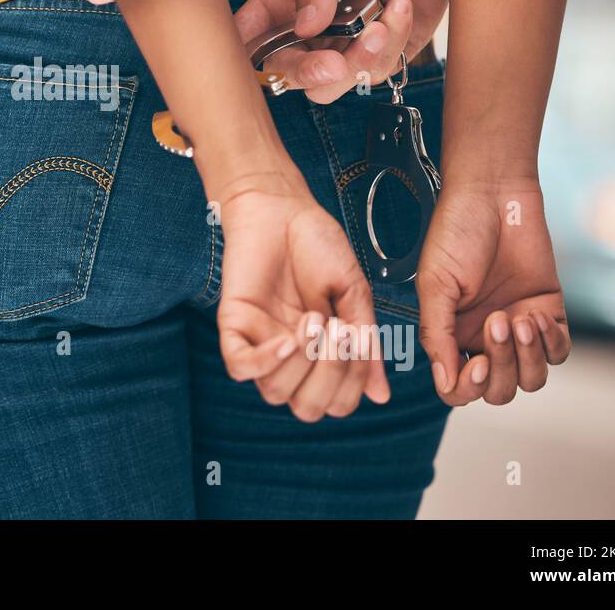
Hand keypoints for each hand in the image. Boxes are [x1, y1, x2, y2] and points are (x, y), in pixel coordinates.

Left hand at [216, 174, 390, 420]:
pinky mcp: (234, 324)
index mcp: (319, 355)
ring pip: (274, 392)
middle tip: (339, 328)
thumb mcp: (354, 296)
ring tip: (313, 317)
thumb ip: (366, 344)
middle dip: (331, 376)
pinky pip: (240, 368)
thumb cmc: (318, 246)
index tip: (360, 337)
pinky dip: (264, 362)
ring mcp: (260, 341)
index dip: (352, 384)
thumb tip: (380, 395)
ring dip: (302, 362)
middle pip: (306, 407)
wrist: (284, 207)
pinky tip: (285, 339)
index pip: (336, 402)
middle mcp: (289, 357)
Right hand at [233, 0, 446, 103]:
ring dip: (360, 59)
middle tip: (333, 64)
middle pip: (284, 73)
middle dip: (308, 73)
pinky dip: (391, 44)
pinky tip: (399, 10)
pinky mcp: (372, 62)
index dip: (242, 55)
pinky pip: (372, 74)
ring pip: (329, 86)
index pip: (248, 36)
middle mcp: (303, 33)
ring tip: (382, 22)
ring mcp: (336, 51)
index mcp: (280, 2)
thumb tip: (305, 25)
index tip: (260, 58)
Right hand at [416, 178, 571, 405]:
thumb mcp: (434, 284)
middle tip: (497, 322)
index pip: (458, 387)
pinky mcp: (548, 313)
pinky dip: (549, 342)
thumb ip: (437, 334)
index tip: (476, 363)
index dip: (468, 387)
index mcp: (451, 335)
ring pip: (531, 379)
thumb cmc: (456, 232)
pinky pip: (558, 352)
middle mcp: (484, 339)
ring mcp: (519, 330)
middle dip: (502, 367)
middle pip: (499, 390)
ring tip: (519, 317)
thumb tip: (444, 382)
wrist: (494, 196)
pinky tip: (534, 312)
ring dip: (527, 357)